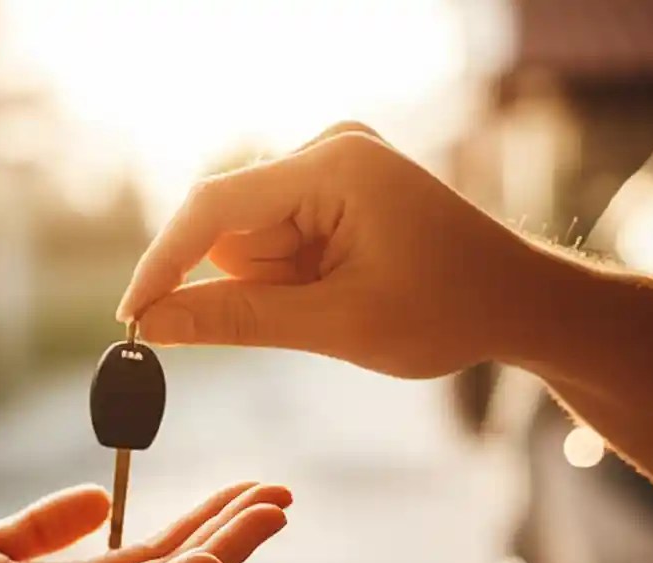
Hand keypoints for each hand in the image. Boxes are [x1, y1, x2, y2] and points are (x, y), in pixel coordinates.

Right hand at [117, 121, 522, 378]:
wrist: (519, 303)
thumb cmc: (446, 311)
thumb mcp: (335, 325)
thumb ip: (237, 321)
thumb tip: (153, 325)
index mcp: (334, 164)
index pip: (215, 206)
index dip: (166, 262)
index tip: (133, 318)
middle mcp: (328, 146)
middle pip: (232, 226)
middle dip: (253, 284)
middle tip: (311, 319)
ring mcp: (334, 162)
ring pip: (251, 238)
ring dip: (276, 285)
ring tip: (342, 301)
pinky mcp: (336, 184)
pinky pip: (277, 236)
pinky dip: (292, 276)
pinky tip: (343, 286)